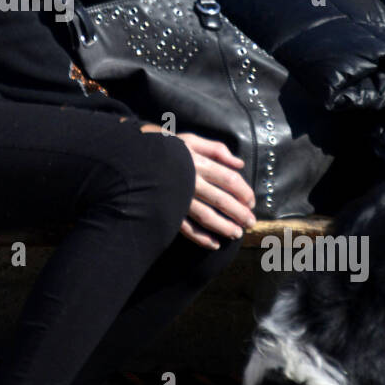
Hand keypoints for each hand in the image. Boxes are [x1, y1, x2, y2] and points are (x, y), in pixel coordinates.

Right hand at [132, 122, 256, 249]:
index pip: (229, 179)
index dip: (244, 192)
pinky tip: (214, 244)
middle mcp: (191, 181)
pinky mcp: (168, 210)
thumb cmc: (165, 147)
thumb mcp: (190, 140)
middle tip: (250, 222)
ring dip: (224, 227)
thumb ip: (216, 150)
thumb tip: (240, 164)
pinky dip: (201, 238)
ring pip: (206, 216)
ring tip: (236, 233)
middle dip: (239, 213)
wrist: (132, 156)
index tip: (252, 202)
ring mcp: (179, 198)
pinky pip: (186, 228)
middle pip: (222, 200)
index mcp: (199, 163)